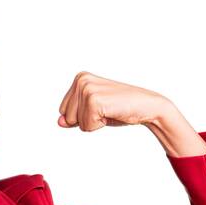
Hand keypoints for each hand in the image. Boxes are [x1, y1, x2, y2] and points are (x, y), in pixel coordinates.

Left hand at [56, 71, 173, 130]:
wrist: (146, 106)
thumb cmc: (121, 108)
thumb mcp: (93, 111)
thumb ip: (74, 115)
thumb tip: (59, 122)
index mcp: (80, 78)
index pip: (64, 110)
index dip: (82, 116)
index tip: (101, 107)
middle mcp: (81, 80)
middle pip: (67, 117)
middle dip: (86, 120)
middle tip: (106, 110)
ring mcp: (87, 88)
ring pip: (76, 122)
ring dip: (93, 123)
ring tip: (109, 111)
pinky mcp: (93, 100)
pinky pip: (86, 126)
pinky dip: (99, 126)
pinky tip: (112, 113)